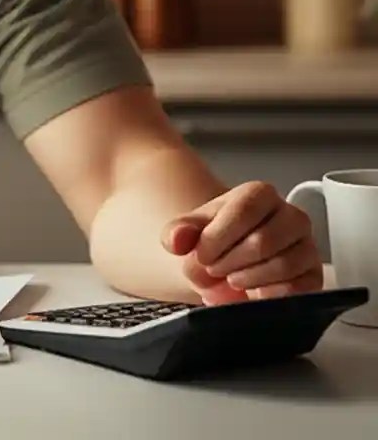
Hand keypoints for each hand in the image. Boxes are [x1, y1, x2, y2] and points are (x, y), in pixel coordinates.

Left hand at [161, 181, 322, 304]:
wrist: (230, 256)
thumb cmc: (216, 238)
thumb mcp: (190, 230)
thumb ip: (177, 232)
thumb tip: (176, 241)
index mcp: (261, 194)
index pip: (245, 210)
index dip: (219, 237)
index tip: (202, 255)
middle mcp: (291, 216)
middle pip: (263, 241)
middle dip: (230, 262)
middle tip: (214, 269)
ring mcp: (307, 245)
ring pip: (283, 265)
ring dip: (248, 279)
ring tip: (231, 279)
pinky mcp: (313, 274)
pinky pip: (299, 288)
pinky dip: (270, 294)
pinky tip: (253, 291)